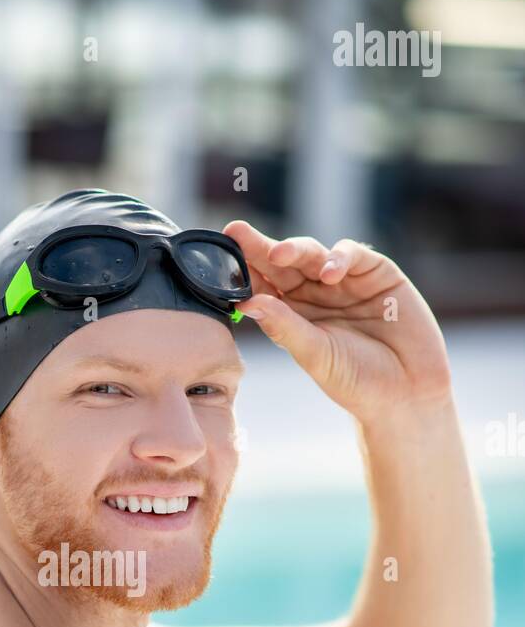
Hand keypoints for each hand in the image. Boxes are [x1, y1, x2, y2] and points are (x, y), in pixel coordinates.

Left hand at [223, 219, 452, 424]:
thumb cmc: (355, 380)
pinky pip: (352, 255)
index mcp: (292, 313)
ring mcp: (346, 281)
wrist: (406, 393)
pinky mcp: (377, 273)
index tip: (221, 253)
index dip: (243, 268)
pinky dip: (339, 257)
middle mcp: (315, 293)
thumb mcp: (314, 354)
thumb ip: (284, 327)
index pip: (263, 284)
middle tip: (238, 233)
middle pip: (283, 263)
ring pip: (313, 253)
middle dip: (261, 247)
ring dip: (296, 249)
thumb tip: (246, 303)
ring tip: (280, 254)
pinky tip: (328, 272)